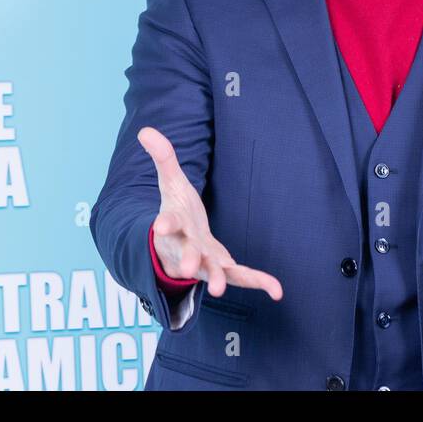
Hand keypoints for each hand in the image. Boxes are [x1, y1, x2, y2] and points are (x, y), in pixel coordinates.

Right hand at [138, 126, 282, 301]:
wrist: (180, 246)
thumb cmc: (177, 212)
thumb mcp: (171, 183)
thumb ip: (163, 158)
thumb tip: (145, 130)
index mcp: (174, 227)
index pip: (168, 223)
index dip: (164, 223)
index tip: (159, 226)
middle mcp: (187, 248)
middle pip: (186, 255)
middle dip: (187, 260)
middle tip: (188, 268)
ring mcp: (205, 262)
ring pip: (210, 272)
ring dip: (215, 279)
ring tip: (217, 289)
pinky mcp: (224, 269)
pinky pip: (242, 277)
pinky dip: (259, 283)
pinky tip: (278, 291)